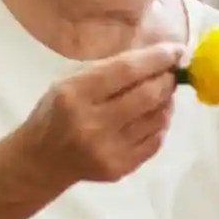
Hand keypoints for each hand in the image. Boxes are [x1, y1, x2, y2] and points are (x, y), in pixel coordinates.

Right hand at [17, 43, 182, 188]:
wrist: (42, 161)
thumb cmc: (55, 112)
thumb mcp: (69, 82)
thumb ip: (108, 71)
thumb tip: (153, 59)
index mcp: (75, 94)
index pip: (126, 71)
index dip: (156, 58)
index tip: (176, 50)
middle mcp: (92, 123)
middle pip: (147, 95)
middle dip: (167, 80)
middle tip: (172, 71)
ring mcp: (108, 150)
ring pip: (156, 119)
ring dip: (166, 101)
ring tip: (163, 92)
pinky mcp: (120, 168)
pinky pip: (155, 141)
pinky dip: (160, 123)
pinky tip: (155, 115)